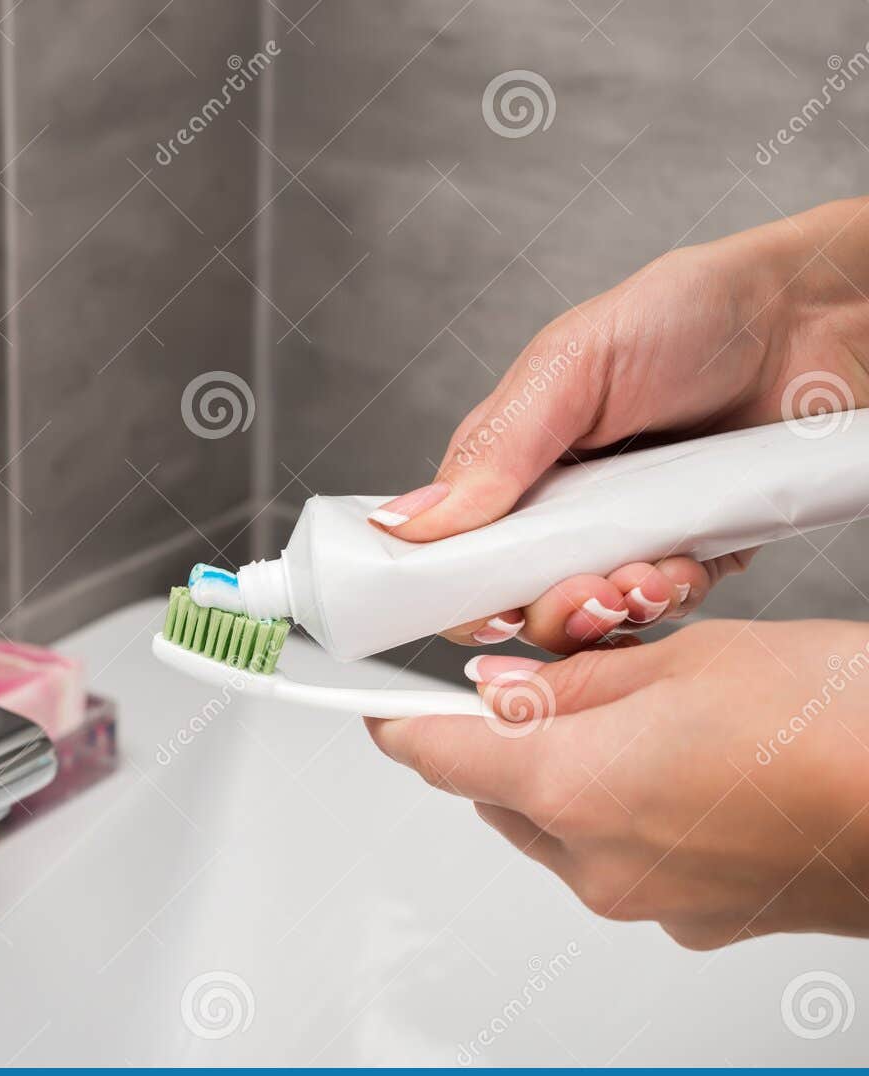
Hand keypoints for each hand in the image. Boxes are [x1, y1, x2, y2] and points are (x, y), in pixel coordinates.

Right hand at [367, 197, 868, 651]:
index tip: (474, 603)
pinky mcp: (692, 552)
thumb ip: (492, 451)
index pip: (453, 548)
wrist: (819, 317)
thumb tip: (404, 522)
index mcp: (511, 461)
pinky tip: (678, 568)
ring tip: (636, 578)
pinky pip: (664, 608)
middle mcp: (562, 505)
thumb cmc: (689, 313)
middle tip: (574, 592)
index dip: (453, 589)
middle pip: (517, 596)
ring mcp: (626, 532)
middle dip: (540, 609)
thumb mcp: (569, 367)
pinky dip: (668, 601)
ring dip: (606, 612)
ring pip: (589, 614)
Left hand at [367, 620, 868, 945]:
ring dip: (566, 776)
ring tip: (643, 717)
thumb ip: (572, 683)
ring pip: (556, 829)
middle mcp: (595, 862)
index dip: (394, 716)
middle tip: (543, 680)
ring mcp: (648, 900)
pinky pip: (621, 860)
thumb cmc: (839, 721)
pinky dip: (625, 815)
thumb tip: (506, 689)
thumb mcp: (685, 658)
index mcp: (570, 787)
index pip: (431, 754)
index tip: (371, 695)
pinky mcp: (696, 918)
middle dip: (500, 737)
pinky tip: (688, 769)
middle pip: (494, 793)